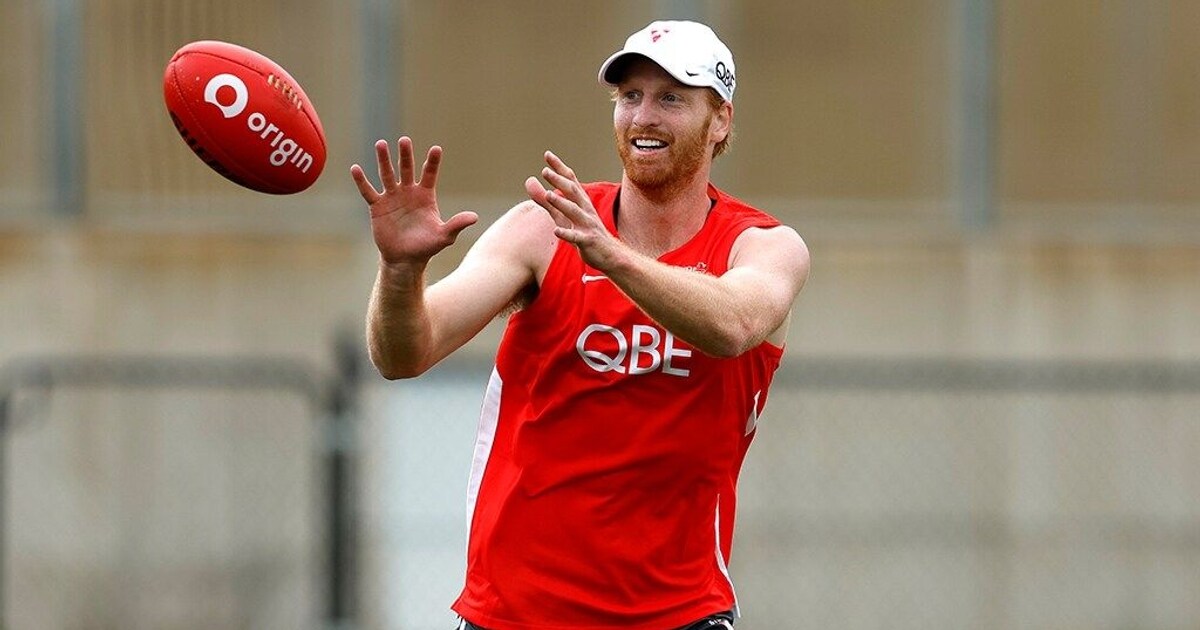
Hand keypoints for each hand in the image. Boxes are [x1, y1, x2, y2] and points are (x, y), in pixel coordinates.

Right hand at [351, 138, 477, 264]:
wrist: (405, 259)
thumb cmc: (427, 246)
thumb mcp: (444, 236)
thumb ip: (457, 224)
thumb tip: (475, 217)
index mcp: (425, 195)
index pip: (430, 174)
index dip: (432, 162)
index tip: (436, 149)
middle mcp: (408, 192)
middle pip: (407, 168)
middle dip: (405, 155)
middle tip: (404, 140)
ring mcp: (392, 197)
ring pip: (387, 175)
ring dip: (384, 160)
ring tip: (381, 144)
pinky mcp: (378, 206)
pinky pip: (368, 191)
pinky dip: (362, 181)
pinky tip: (355, 168)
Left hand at [525, 151, 622, 270]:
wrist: (608, 254)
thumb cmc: (584, 232)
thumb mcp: (562, 216)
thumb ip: (546, 201)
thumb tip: (529, 182)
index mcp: (580, 202)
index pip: (570, 180)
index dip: (559, 168)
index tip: (547, 154)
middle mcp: (585, 209)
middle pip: (573, 192)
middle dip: (560, 181)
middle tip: (545, 171)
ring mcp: (587, 225)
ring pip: (574, 212)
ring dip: (562, 203)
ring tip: (549, 195)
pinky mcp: (588, 241)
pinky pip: (577, 237)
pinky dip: (567, 233)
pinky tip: (556, 231)